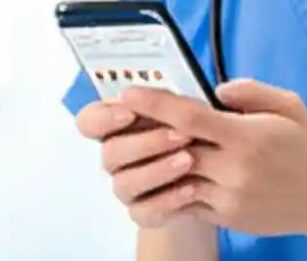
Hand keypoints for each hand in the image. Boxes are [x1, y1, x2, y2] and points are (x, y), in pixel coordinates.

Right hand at [74, 100, 199, 227]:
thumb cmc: (196, 128)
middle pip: (109, 154)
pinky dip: (168, 200)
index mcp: (117, 124)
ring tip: (189, 160)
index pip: (89, 122)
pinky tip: (191, 188)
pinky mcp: (142, 212)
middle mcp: (115, 156)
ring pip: (123, 185)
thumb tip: (133, 93)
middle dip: (146, 143)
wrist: (218, 171)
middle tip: (181, 134)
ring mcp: (126, 186)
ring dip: (157, 171)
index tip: (128, 113)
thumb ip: (165, 101)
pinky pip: (144, 212)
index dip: (102, 119)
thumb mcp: (188, 108)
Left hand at [118, 79, 306, 236]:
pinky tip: (165, 171)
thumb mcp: (288, 105)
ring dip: (158, 161)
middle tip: (127, 117)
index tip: (129, 93)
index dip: (154, 104)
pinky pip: (186, 203)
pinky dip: (171, 187)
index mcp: (247, 137)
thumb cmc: (305, 146)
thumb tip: (215, 90)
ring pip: (175, 178)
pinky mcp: (226, 217)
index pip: (189, 118)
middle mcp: (235, 170)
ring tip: (144, 144)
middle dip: (149, 132)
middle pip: (175, 148)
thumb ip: (250, 91)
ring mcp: (229, 198)